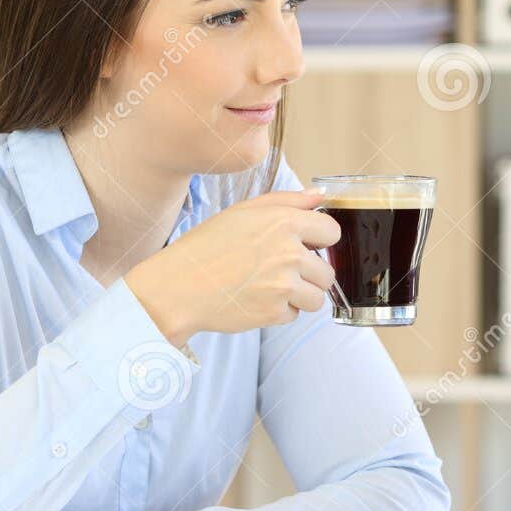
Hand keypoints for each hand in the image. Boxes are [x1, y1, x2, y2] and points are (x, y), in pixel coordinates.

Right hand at [125, 189, 339, 343]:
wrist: (178, 286)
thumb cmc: (207, 246)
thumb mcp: (244, 211)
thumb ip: (287, 201)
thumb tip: (320, 195)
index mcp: (284, 222)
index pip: (332, 232)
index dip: (320, 240)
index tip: (306, 246)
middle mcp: (289, 253)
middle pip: (327, 271)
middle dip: (309, 274)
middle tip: (279, 272)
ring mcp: (283, 285)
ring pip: (317, 298)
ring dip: (299, 296)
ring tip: (270, 288)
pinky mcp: (274, 313)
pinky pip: (294, 315)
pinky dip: (279, 312)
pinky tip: (256, 300)